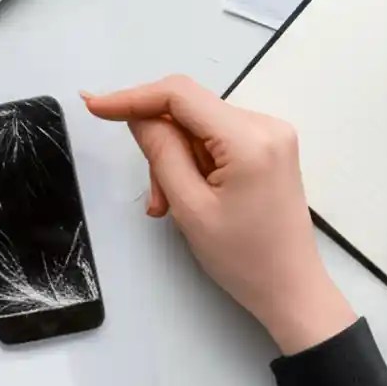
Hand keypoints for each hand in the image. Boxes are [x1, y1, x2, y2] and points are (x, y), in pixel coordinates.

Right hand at [84, 76, 354, 354]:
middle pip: (188, 112)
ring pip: (198, 127)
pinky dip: (194, 163)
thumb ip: (161, 153)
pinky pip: (215, 139)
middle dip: (160, 146)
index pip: (180, 95)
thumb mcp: (190, 207)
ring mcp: (270, 134)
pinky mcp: (268, 147)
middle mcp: (265, 124)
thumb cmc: (243, 259)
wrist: (291, 290)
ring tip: (171, 207)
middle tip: (154, 198)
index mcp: (249, 138)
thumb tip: (137, 115)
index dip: (133, 97)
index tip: (94, 106)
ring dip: (175, 161)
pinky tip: (191, 196)